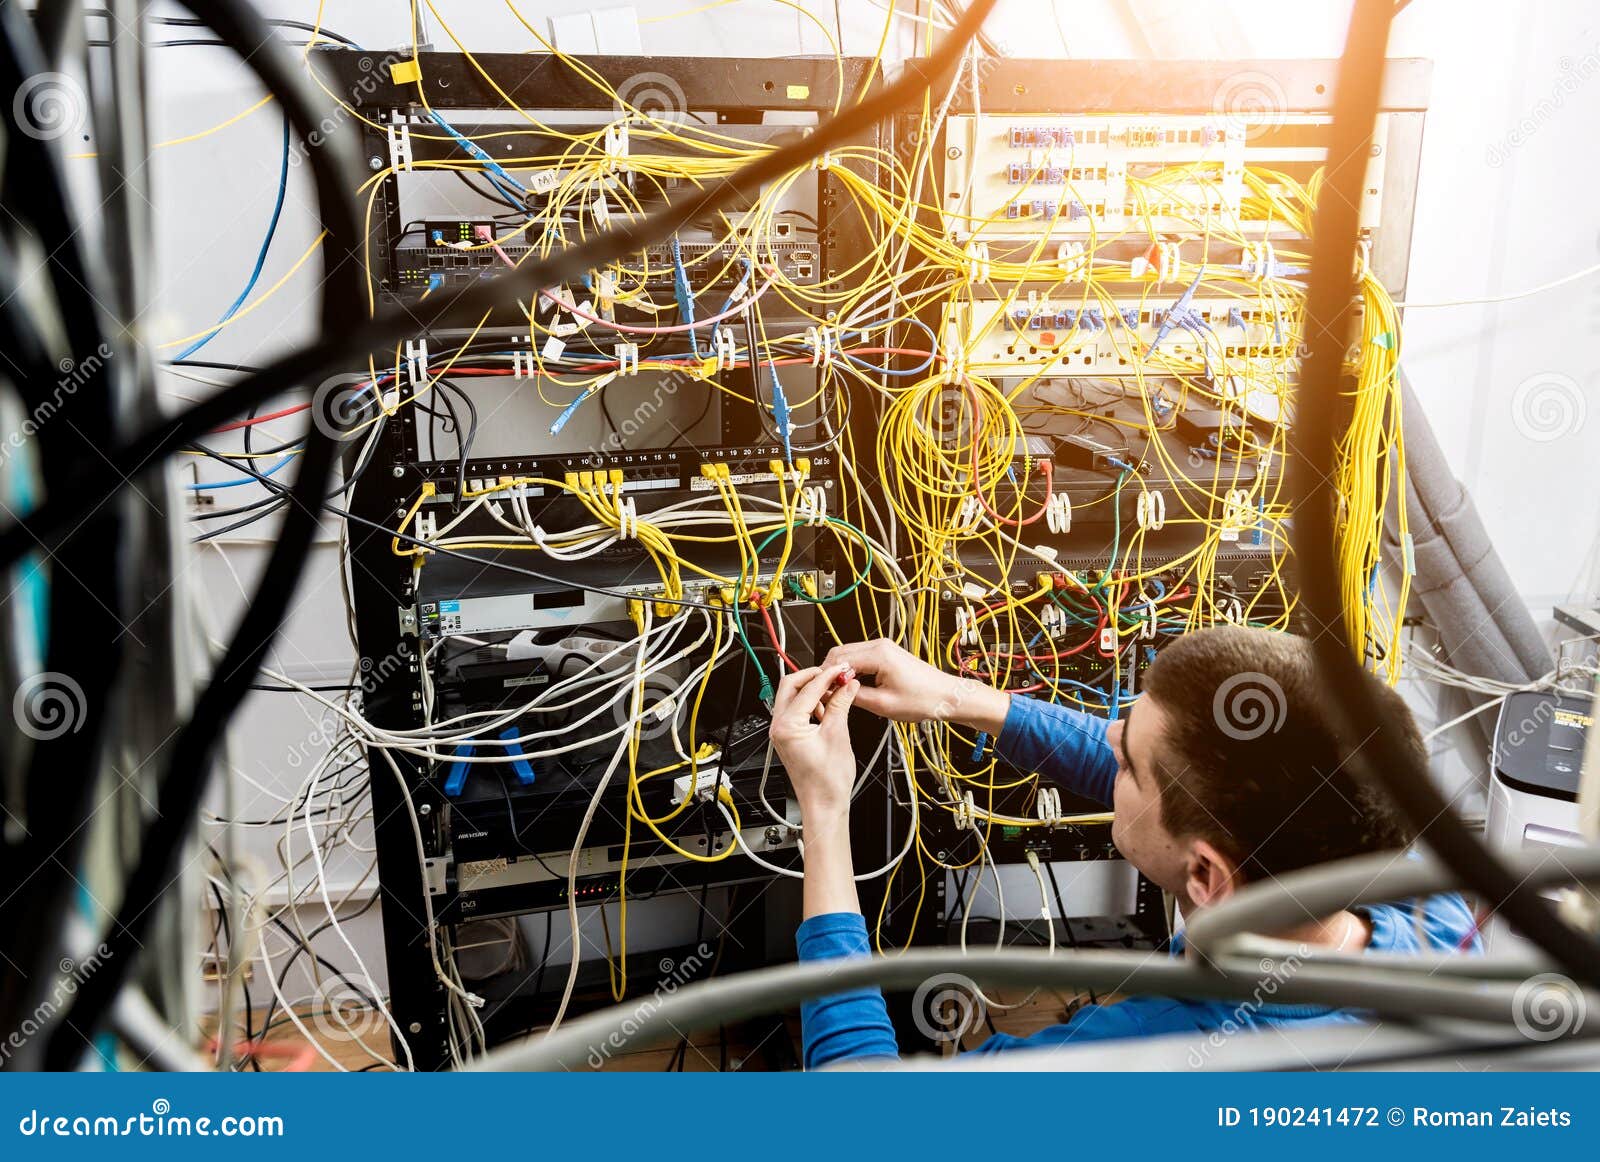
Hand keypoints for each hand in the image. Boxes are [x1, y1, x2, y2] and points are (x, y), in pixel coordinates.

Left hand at [769, 663, 859, 820]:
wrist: (824, 805)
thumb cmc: (827, 782)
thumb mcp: (838, 734)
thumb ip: (841, 704)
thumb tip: (847, 685)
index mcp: (787, 725)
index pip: (807, 689)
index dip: (827, 675)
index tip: (841, 669)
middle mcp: (779, 727)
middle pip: (791, 686)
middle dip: (813, 677)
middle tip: (834, 674)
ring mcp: (783, 732)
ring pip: (793, 698)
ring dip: (813, 691)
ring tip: (836, 691)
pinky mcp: (789, 737)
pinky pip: (797, 711)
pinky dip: (812, 704)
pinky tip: (830, 707)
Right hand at [822, 638, 1009, 731]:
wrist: (946, 696)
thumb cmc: (923, 700)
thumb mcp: (883, 704)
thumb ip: (854, 696)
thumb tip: (833, 693)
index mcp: (878, 654)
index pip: (838, 659)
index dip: (826, 676)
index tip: (821, 692)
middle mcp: (880, 645)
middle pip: (840, 653)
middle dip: (831, 672)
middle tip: (827, 693)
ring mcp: (883, 647)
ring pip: (849, 654)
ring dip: (841, 671)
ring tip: (840, 691)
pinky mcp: (886, 653)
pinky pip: (860, 657)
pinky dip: (852, 669)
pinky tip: (853, 685)